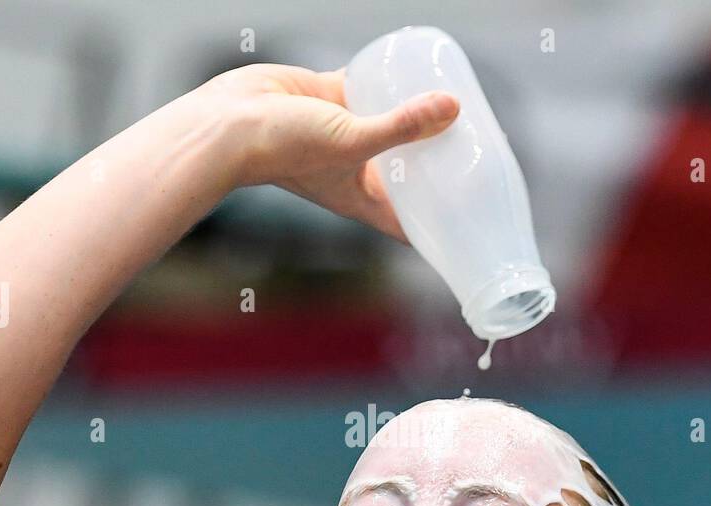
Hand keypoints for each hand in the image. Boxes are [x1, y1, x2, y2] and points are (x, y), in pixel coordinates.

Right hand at [201, 64, 459, 242]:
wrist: (230, 121)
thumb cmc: (282, 149)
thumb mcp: (352, 140)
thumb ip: (403, 126)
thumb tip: (453, 109)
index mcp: (364, 199)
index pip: (410, 224)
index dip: (440, 228)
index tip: (472, 227)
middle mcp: (358, 170)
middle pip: (410, 175)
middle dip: (441, 167)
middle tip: (480, 155)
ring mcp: (346, 133)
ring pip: (394, 127)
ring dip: (420, 120)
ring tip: (458, 109)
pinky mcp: (333, 99)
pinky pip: (371, 90)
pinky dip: (391, 82)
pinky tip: (415, 71)